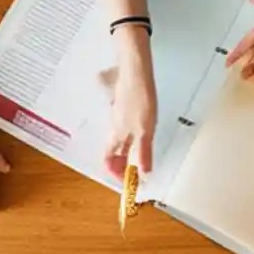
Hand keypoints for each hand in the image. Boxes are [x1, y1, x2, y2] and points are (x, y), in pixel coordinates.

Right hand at [102, 53, 156, 180]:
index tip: (128, 181)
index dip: (115, 173)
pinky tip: (142, 134)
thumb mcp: (145, 130)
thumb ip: (143, 152)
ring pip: (119, 140)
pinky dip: (131, 138)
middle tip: (136, 172)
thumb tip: (143, 172)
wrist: (136, 71)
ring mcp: (119, 116)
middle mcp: (114, 127)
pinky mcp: (125, 106)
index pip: (108, 160)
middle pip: (114, 152)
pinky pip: (125, 128)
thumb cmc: (138, 98)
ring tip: (140, 156)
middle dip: (122, 164)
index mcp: (116, 135)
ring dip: (127, 151)